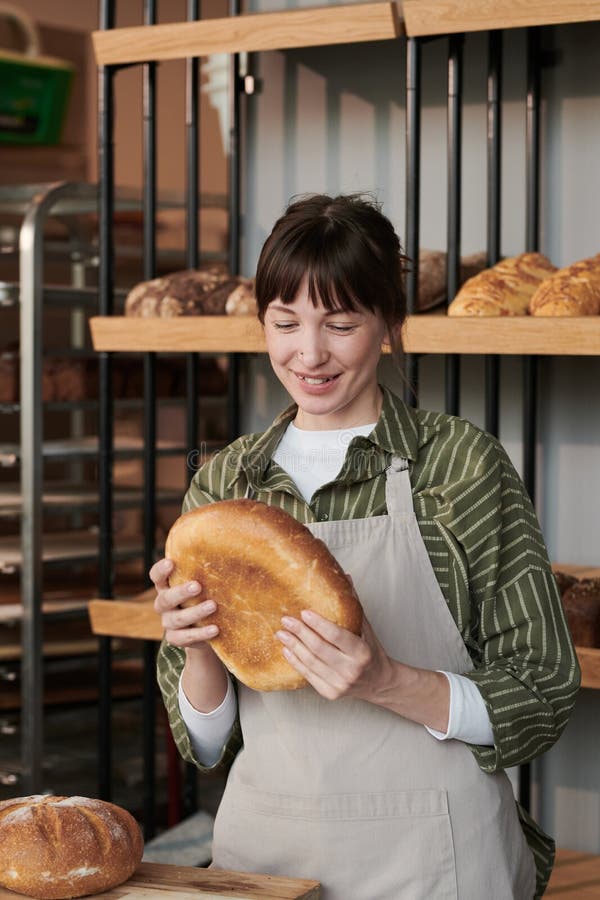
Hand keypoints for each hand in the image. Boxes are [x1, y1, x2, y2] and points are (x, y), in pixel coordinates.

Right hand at [150, 557, 218, 651]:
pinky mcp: (176, 638)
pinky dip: (201, 633)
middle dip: (181, 592)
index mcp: (167, 586)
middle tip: (198, 586)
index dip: (161, 570)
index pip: (156, 576)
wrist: (205, 628)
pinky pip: (185, 638)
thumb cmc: (205, 595)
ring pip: (177, 619)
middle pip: (166, 598)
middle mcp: (164, 604)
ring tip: (213, 605)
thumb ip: (208, 567)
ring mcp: (168, 622)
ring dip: (195, 612)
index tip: (171, 562)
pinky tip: (215, 629)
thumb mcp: (203, 581)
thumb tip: (237, 540)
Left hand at [275, 608, 392, 702]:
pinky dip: (295, 662)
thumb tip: (346, 577)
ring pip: (310, 662)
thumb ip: (354, 605)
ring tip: (281, 633)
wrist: (379, 683)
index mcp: (361, 652)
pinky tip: (287, 650)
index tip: (304, 613)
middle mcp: (351, 670)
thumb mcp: (367, 629)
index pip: (336, 636)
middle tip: (286, 620)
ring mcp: (340, 684)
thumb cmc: (371, 652)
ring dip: (293, 646)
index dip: (319, 624)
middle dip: (300, 633)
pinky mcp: (330, 693)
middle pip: (319, 649)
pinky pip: (308, 676)